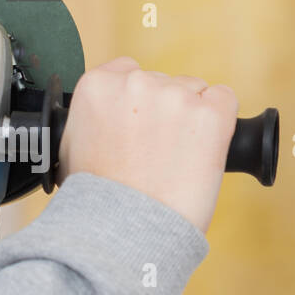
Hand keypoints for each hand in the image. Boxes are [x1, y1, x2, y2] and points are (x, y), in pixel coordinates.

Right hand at [57, 56, 237, 232]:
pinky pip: (224, 99)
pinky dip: (220, 119)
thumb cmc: (98, 194)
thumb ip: (89, 115)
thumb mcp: (70, 143)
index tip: (139, 121)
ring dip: (190, 116)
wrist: (126, 225)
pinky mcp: (210, 114)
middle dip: (164, 109)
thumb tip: (104, 113)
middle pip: (162, 81)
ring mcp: (174, 96)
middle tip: (159, 148)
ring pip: (193, 91)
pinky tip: (204, 144)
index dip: (136, 99)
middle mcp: (134, 82)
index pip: (126, 69)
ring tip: (178, 155)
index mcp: (97, 84)